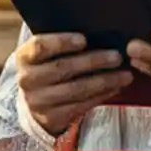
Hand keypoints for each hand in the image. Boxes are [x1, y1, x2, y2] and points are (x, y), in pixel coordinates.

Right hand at [16, 32, 132, 135]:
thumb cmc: (50, 65)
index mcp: (25, 57)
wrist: (37, 99)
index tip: (84, 39)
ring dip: (104, 81)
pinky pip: (81, 106)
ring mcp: (38, 101)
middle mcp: (27, 80)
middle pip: (63, 68)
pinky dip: (101, 96)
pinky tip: (115, 88)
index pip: (40, 46)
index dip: (62, 42)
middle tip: (117, 56)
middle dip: (93, 62)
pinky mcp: (51, 118)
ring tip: (125, 75)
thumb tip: (99, 32)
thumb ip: (64, 42)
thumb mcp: (48, 53)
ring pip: (75, 90)